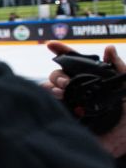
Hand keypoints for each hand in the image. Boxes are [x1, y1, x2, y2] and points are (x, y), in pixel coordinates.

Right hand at [43, 41, 125, 156]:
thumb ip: (121, 69)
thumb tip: (109, 49)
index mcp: (93, 82)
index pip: (74, 63)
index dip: (61, 51)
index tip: (51, 45)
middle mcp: (78, 92)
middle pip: (57, 76)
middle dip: (58, 75)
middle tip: (67, 83)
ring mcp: (70, 106)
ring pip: (49, 90)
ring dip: (52, 87)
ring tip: (62, 93)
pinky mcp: (65, 121)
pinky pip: (49, 109)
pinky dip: (48, 101)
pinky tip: (57, 101)